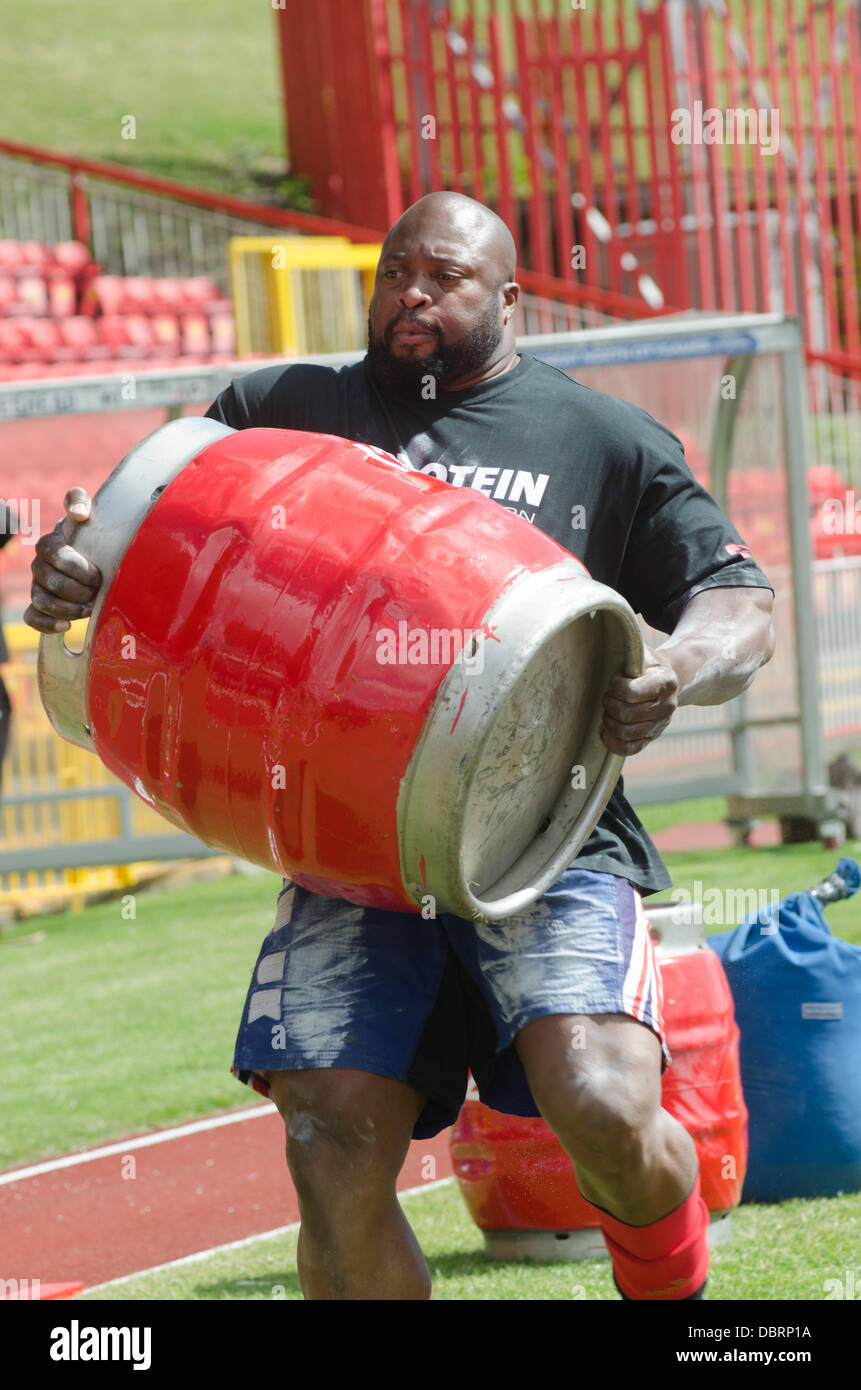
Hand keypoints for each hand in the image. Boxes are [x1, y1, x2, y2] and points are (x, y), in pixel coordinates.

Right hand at [23, 487, 102, 633]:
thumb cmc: (92, 537)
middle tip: (97, 591)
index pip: (55, 554)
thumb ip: (79, 501)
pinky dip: (48, 624)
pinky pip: (32, 617)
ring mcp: (38, 585)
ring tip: (89, 609)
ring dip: (68, 609)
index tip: (97, 574)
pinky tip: (67, 626)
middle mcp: (41, 564)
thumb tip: (79, 514)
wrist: (95, 559)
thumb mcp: (90, 515)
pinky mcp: (39, 604)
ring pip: (42, 600)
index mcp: (51, 543)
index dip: (76, 567)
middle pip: (50, 581)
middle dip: (77, 590)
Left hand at [600, 645, 678, 756]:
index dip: (615, 686)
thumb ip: (629, 646)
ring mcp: (661, 724)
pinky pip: (631, 748)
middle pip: (626, 714)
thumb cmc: (646, 663)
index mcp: (665, 682)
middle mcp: (667, 706)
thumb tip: (608, 624)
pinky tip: (605, 730)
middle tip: (608, 695)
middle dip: (609, 704)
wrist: (666, 679)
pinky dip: (613, 742)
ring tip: (608, 710)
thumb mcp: (641, 651)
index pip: (630, 692)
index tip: (615, 679)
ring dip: (609, 721)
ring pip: (626, 732)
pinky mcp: (652, 737)